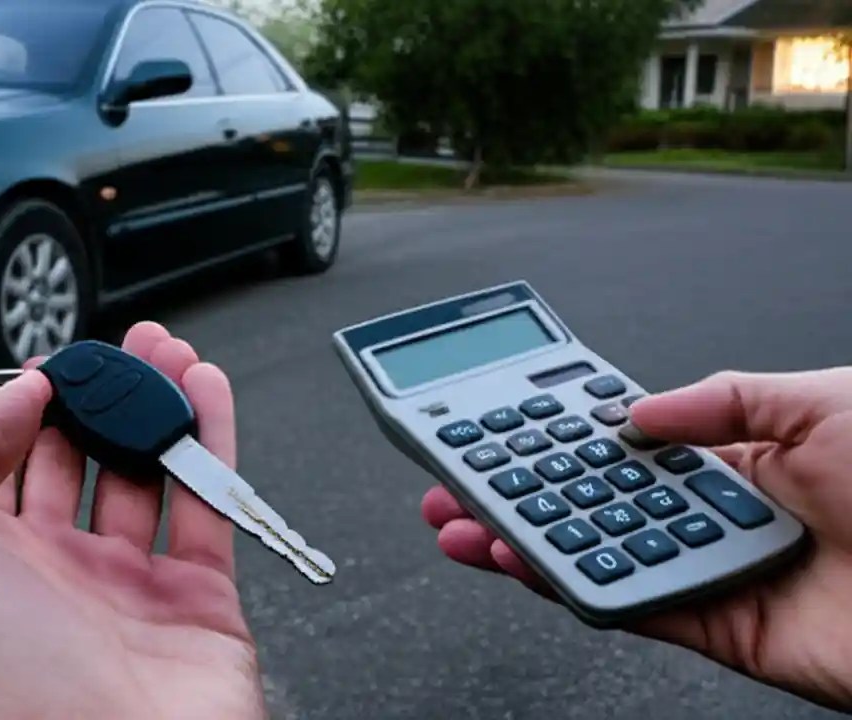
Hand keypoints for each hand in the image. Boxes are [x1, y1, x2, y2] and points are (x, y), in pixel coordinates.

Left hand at [0, 322, 266, 719]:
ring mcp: (129, 589)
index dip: (21, 406)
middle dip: (97, 397)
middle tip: (118, 351)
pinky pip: (209, 504)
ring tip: (167, 355)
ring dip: (156, 405)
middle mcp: (54, 577)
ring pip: (146, 473)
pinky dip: (212, 440)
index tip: (51, 365)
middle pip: (77, 460)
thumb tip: (9, 399)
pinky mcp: (199, 602)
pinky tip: (205, 392)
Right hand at [423, 368, 851, 711]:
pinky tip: (523, 563)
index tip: (502, 427)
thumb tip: (639, 411)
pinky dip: (572, 585)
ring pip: (597, 554)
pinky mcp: (720, 631)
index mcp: (741, 455)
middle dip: (518, 493)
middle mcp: (717, 514)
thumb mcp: (826, 401)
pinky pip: (633, 607)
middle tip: (452, 486)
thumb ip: (727, 398)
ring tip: (460, 526)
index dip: (558, 437)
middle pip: (594, 502)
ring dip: (521, 541)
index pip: (624, 446)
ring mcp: (714, 572)